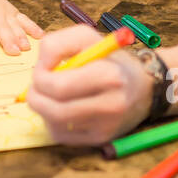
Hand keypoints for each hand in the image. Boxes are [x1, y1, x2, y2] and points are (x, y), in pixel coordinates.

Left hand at [0, 0, 43, 55]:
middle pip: (2, 29)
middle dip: (9, 41)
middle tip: (15, 53)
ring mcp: (6, 13)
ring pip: (16, 25)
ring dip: (23, 36)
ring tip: (29, 48)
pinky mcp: (13, 13)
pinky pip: (25, 19)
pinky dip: (33, 27)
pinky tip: (41, 37)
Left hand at [24, 25, 151, 145]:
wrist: (141, 85)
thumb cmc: (108, 58)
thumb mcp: (85, 38)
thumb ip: (56, 45)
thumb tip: (39, 68)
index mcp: (109, 76)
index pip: (59, 86)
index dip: (40, 77)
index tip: (41, 69)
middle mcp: (111, 105)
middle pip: (55, 110)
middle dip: (36, 96)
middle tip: (36, 86)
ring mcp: (107, 126)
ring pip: (55, 124)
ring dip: (42, 109)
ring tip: (48, 95)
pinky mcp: (100, 139)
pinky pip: (62, 136)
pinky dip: (52, 122)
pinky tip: (60, 108)